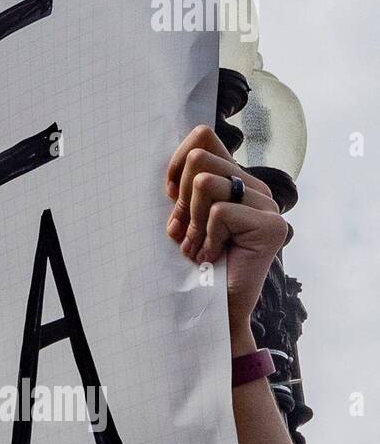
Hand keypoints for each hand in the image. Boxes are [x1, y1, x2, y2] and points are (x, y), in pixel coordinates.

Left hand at [165, 125, 288, 349]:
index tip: (170, 194)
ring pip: (205, 184)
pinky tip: (215, 257)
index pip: (203, 136)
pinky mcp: (272, 226)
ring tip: (199, 247)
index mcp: (234, 177)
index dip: (177, 162)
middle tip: (186, 233)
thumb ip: (184, 187)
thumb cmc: (195, 261)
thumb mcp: (183, 216)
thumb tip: (178, 162)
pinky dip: (208, 239)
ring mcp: (267, 205)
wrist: (213, 307)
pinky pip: (219, 213)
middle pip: (199, 159)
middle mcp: (254, 186)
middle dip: (182, 201)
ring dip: (194, 222)